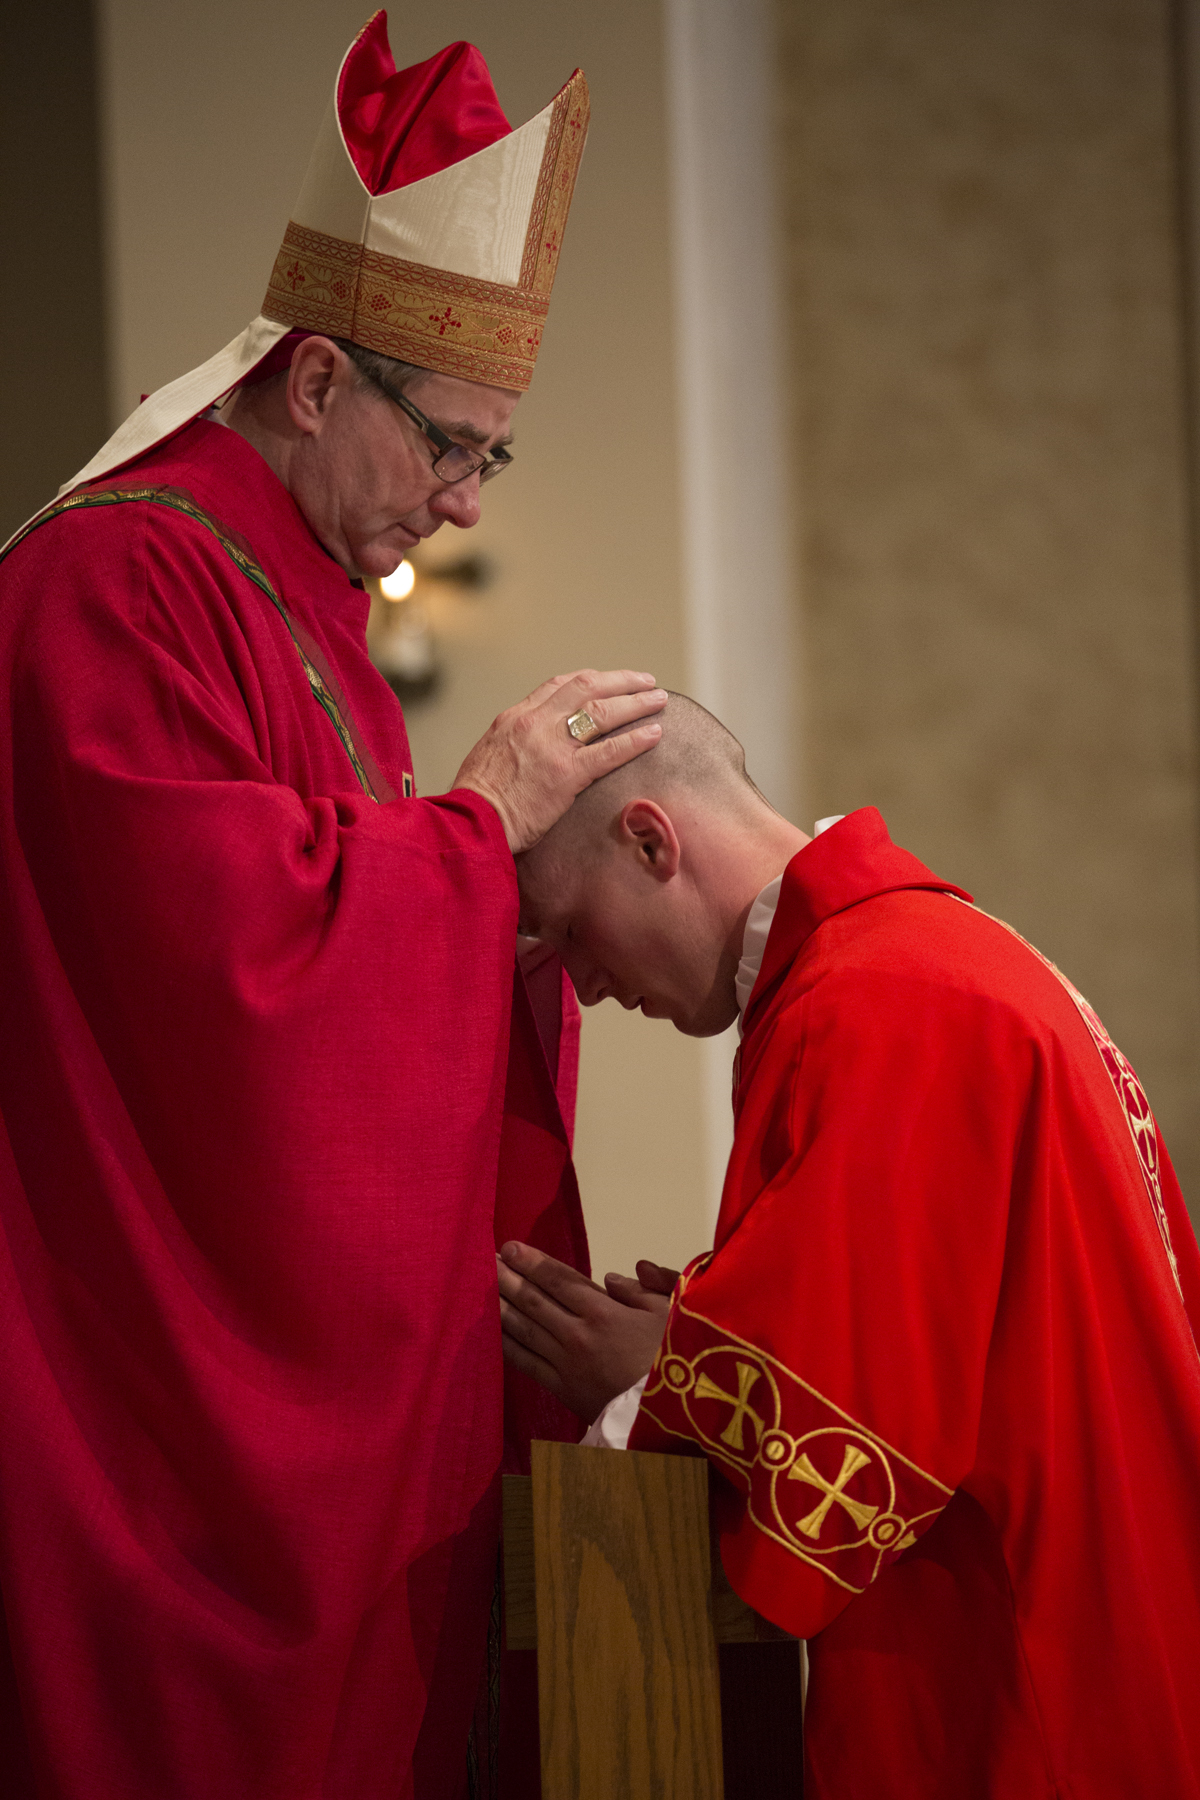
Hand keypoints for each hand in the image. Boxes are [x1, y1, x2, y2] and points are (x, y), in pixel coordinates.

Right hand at [453, 671, 665, 853]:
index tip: (610, 680)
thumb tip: (532, 747)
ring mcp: (552, 746)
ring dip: (636, 703)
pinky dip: (635, 740)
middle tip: (646, 681)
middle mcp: (534, 723)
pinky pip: (610, 751)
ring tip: (659, 700)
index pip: (558, 685)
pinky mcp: (567, 775)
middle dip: (621, 681)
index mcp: (514, 717)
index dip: (591, 679)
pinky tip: (655, 734)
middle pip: (587, 687)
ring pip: (603, 711)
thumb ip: (514, 744)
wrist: (467, 824)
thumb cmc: (475, 801)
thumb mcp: (489, 757)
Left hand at [497, 1242, 676, 1421]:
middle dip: (508, 1277)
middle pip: (534, 1300)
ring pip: (524, 1329)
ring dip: (501, 1305)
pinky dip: (507, 1345)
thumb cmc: (673, 1362)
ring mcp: (565, 1363)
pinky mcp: (560, 1388)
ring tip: (481, 1287)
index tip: (510, 1247)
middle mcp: (577, 1334)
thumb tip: (612, 1277)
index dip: (532, 1262)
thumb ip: (644, 1289)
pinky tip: (492, 1332)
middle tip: (486, 1259)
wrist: (666, 1417)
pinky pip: (526, 1362)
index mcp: (604, 1312)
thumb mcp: (672, 1315)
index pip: (559, 1280)